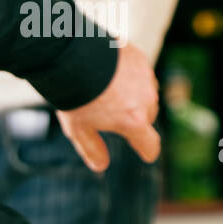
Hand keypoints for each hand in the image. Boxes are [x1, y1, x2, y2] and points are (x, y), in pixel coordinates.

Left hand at [55, 44, 160, 172]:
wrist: (72, 57)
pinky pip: (140, 74)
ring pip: (145, 94)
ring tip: (107, 92)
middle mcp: (146, 99)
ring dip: (133, 97)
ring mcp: (145, 77)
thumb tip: (101, 166)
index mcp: (134, 121)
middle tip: (112, 116)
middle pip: (147, 117)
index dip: (147, 150)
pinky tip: (109, 74)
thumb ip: (91, 148)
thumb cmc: (73, 96)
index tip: (147, 154)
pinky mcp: (139, 58)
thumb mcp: (78, 128)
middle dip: (133, 120)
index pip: (150, 143)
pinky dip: (129, 77)